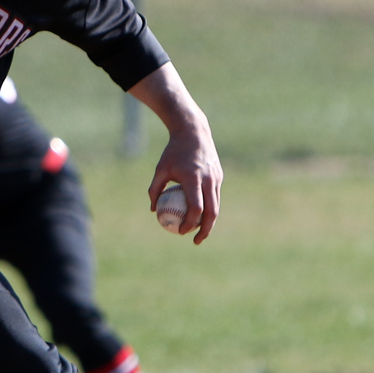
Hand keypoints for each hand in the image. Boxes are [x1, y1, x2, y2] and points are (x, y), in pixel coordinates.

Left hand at [127, 63, 221, 243]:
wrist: (193, 132)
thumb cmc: (173, 152)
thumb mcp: (160, 169)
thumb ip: (155, 189)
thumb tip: (153, 210)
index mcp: (193, 178)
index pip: (195, 209)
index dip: (189, 224)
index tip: (180, 231)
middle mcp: (208, 179)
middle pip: (211, 212)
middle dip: (205, 230)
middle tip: (196, 240)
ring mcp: (216, 178)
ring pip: (216, 206)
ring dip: (210, 221)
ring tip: (200, 232)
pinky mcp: (220, 176)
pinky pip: (216, 197)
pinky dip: (211, 208)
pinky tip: (202, 216)